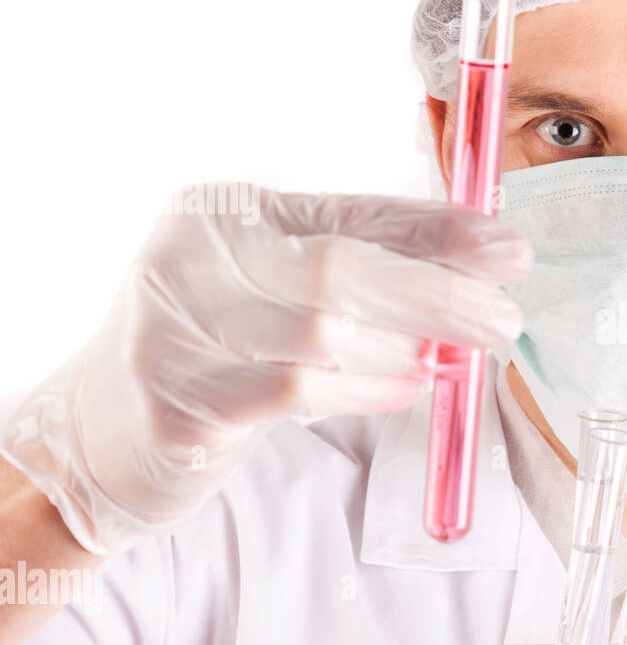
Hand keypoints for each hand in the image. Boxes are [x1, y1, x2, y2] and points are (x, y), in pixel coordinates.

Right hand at [0, 184, 530, 554]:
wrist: (101, 434)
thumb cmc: (213, 350)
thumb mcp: (276, 287)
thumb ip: (361, 268)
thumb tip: (474, 260)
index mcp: (224, 210)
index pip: (350, 212)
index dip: (438, 232)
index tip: (507, 248)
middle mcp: (192, 256)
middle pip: (342, 267)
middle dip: (438, 293)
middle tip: (502, 317)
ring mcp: (177, 328)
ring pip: (326, 334)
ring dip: (406, 349)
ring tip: (452, 359)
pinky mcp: (180, 402)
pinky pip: (299, 391)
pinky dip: (367, 389)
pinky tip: (405, 387)